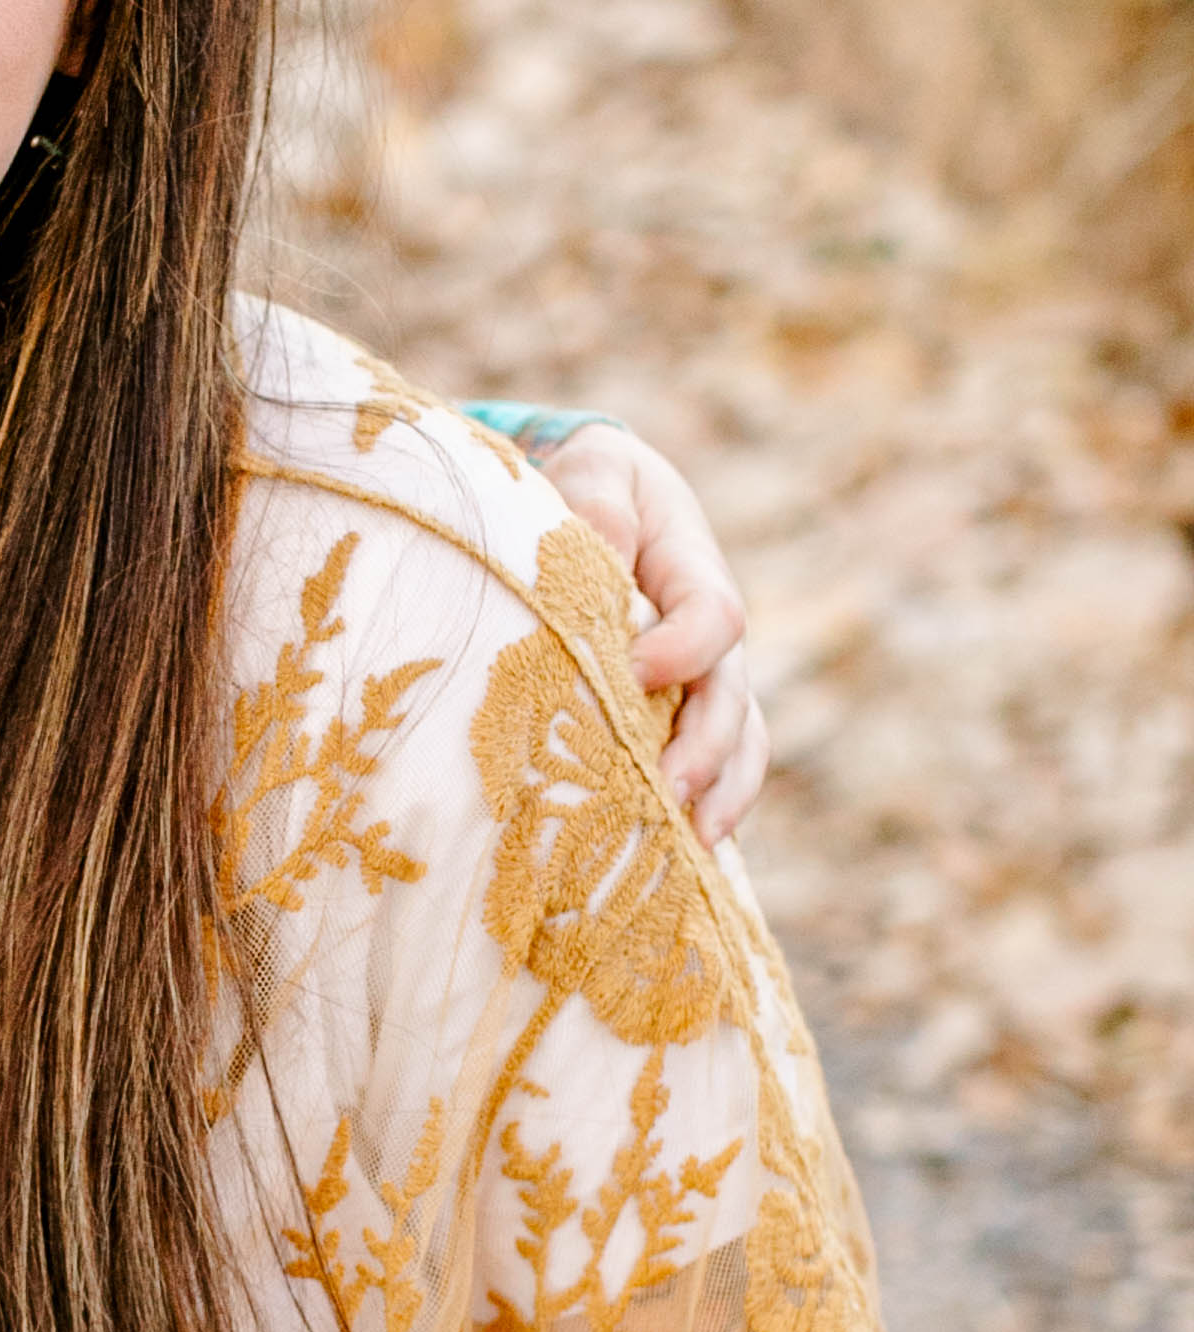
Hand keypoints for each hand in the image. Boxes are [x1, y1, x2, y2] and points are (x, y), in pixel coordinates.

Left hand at [529, 420, 764, 843]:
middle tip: (669, 788)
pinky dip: (707, 812)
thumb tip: (602, 543)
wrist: (600, 503)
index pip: (714, 614)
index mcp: (695, 572)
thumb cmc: (592, 485)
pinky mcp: (683, 719)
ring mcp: (705, 684)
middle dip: (706, 748)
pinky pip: (714, 771)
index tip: (638, 672)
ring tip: (694, 846)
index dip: (685, 648)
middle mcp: (712, 640)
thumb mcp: (595, 468)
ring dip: (722, 796)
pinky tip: (682, 862)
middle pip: (732, 698)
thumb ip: (600, 498)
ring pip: (739, 746)